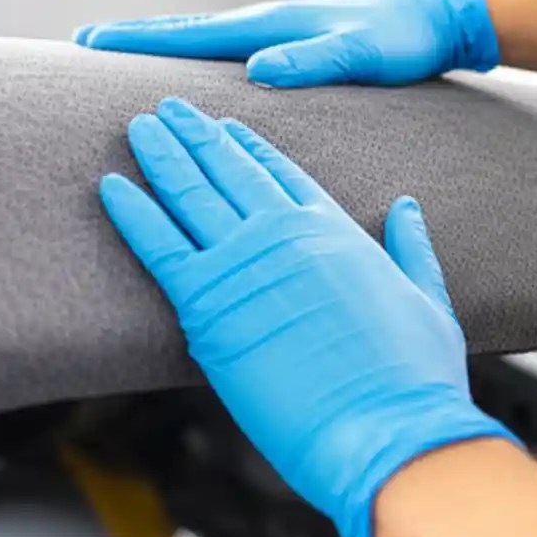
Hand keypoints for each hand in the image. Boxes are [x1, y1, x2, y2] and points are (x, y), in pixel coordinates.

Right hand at [74, 0, 500, 87]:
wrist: (431, 22)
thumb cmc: (399, 43)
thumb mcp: (359, 56)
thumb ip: (313, 63)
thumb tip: (257, 69)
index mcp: (270, 27)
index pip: (190, 34)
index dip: (139, 41)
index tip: (91, 41)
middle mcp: (263, 24)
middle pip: (182, 29)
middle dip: (131, 36)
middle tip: (81, 40)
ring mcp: (272, 31)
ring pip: (199, 36)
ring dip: (155, 43)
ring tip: (115, 51)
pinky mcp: (284, 43)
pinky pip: (222, 47)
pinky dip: (189, 51)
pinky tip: (185, 66)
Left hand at [99, 97, 515, 536]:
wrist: (388, 430)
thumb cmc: (414, 381)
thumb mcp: (427, 301)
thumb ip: (411, 248)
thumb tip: (405, 207)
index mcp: (336, 231)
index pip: (282, 174)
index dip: (249, 148)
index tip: (225, 125)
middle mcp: (287, 234)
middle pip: (228, 170)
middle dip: (196, 134)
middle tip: (168, 107)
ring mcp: (245, 263)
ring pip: (189, 194)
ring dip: (160, 155)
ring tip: (138, 124)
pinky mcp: (208, 306)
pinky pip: (158, 245)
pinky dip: (132, 212)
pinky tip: (109, 184)